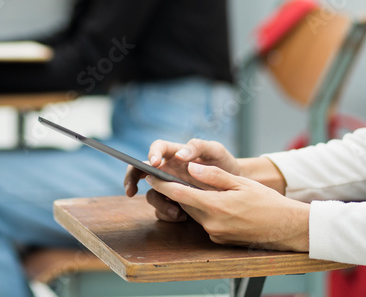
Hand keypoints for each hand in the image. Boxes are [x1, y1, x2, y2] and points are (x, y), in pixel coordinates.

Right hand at [123, 139, 239, 221]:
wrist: (234, 185)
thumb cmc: (223, 164)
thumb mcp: (215, 151)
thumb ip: (198, 147)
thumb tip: (181, 154)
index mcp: (175, 153)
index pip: (157, 148)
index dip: (152, 154)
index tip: (154, 164)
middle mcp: (168, 169)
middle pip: (141, 171)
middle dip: (132, 179)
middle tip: (131, 191)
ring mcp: (169, 187)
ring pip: (152, 194)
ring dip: (159, 204)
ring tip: (177, 213)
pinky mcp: (174, 203)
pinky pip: (162, 211)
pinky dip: (169, 215)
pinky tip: (183, 216)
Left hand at [146, 162, 309, 251]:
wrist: (285, 227)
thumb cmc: (266, 202)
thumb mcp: (240, 183)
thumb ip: (214, 175)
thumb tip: (191, 168)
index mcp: (215, 206)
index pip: (179, 194)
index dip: (162, 184)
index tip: (151, 174)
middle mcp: (212, 223)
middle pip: (184, 203)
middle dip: (175, 190)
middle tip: (166, 175)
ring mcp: (215, 233)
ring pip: (194, 212)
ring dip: (190, 199)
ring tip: (191, 184)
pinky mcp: (219, 239)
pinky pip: (204, 221)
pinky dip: (203, 209)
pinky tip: (211, 200)